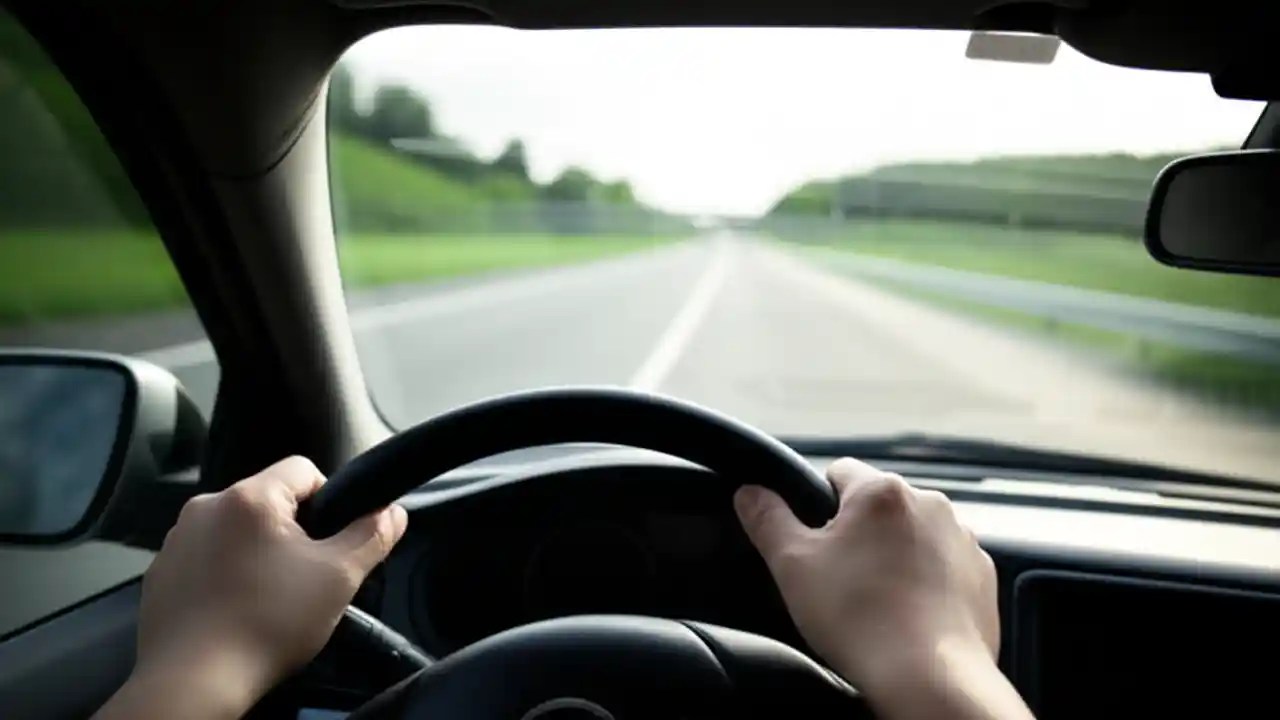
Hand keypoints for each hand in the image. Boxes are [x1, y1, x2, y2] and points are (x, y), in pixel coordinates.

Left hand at [96, 456, 407, 719]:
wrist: (193, 683)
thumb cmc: (266, 625)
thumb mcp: (338, 579)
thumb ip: (372, 536)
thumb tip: (392, 512)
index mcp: (249, 497)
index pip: (303, 469)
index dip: (329, 500)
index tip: (331, 543)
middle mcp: (205, 507)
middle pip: (269, 501)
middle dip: (293, 532)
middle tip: (304, 577)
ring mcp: (176, 540)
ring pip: (237, 531)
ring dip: (256, 553)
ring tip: (268, 599)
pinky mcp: (159, 573)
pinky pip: (206, 558)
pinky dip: (225, 575)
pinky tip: (235, 610)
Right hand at [735, 457, 1031, 719]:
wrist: (929, 678)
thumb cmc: (859, 619)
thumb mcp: (791, 565)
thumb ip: (766, 519)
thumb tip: (750, 492)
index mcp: (882, 491)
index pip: (838, 472)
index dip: (817, 504)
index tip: (813, 543)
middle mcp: (931, 505)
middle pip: (878, 506)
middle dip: (858, 534)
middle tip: (839, 579)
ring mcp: (963, 541)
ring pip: (914, 536)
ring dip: (895, 556)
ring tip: (876, 602)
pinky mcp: (982, 577)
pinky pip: (945, 568)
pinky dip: (927, 584)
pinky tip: (908, 616)